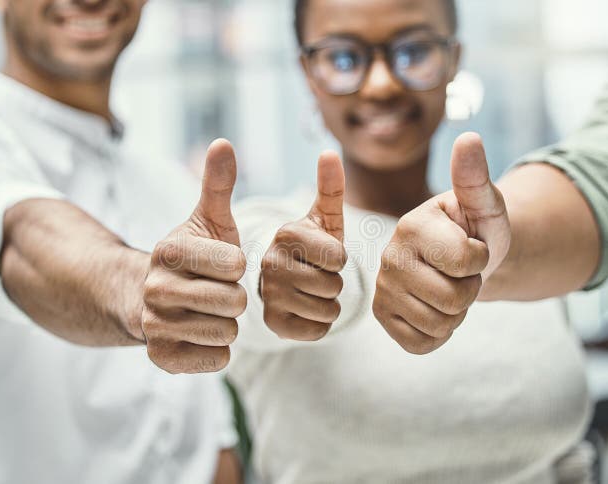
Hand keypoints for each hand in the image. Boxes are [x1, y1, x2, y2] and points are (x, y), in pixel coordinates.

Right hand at [137, 139, 246, 372]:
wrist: (146, 300)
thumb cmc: (192, 259)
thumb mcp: (206, 220)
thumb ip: (218, 185)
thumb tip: (224, 142)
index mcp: (168, 250)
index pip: (235, 265)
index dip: (237, 266)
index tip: (221, 264)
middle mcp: (154, 289)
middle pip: (233, 302)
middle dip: (234, 297)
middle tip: (217, 291)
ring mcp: (154, 327)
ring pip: (227, 333)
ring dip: (227, 324)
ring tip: (208, 312)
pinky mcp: (161, 358)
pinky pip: (217, 360)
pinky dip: (217, 349)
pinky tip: (200, 334)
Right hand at [260, 151, 346, 340]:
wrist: (285, 282)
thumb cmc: (312, 248)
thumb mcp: (323, 219)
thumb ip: (330, 187)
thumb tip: (329, 152)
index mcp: (285, 233)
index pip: (338, 257)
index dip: (338, 259)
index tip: (322, 255)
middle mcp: (270, 263)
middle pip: (333, 285)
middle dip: (334, 283)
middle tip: (316, 275)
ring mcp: (268, 296)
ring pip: (328, 310)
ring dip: (328, 304)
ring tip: (310, 292)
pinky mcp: (271, 324)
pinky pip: (317, 331)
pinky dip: (319, 325)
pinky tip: (304, 311)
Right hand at [372, 133, 509, 353]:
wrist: (466, 260)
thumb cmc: (476, 229)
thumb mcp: (484, 203)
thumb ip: (475, 176)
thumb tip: (469, 136)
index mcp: (411, 226)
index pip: (466, 262)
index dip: (480, 259)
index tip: (470, 246)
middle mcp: (388, 257)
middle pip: (454, 299)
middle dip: (470, 290)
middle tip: (460, 272)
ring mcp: (383, 290)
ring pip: (441, 325)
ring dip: (457, 312)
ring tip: (448, 286)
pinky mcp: (384, 317)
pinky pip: (422, 343)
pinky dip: (439, 333)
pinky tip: (435, 308)